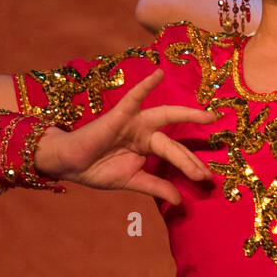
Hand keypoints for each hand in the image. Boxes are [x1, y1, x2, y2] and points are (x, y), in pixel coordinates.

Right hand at [33, 69, 214, 204]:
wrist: (68, 164)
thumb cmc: (97, 169)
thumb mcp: (132, 180)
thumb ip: (156, 187)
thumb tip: (179, 201)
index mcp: (150, 147)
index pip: (176, 155)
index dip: (190, 166)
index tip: (206, 179)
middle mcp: (147, 132)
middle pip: (175, 142)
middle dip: (191, 156)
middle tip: (208, 171)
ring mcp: (135, 122)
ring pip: (166, 119)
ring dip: (187, 116)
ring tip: (208, 117)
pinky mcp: (120, 114)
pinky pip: (134, 97)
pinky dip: (146, 86)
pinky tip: (158, 75)